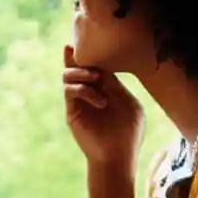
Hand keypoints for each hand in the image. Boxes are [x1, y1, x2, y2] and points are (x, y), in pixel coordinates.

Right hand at [62, 45, 143, 173]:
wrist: (117, 157)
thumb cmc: (129, 133)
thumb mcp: (128, 103)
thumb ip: (115, 84)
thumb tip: (101, 68)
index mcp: (104, 88)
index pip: (94, 64)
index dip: (93, 53)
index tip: (94, 41)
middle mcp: (89, 92)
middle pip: (76, 65)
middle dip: (79, 57)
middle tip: (86, 54)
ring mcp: (79, 102)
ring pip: (68, 75)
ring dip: (82, 72)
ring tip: (96, 78)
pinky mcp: (72, 112)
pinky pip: (70, 90)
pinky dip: (84, 90)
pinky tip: (101, 101)